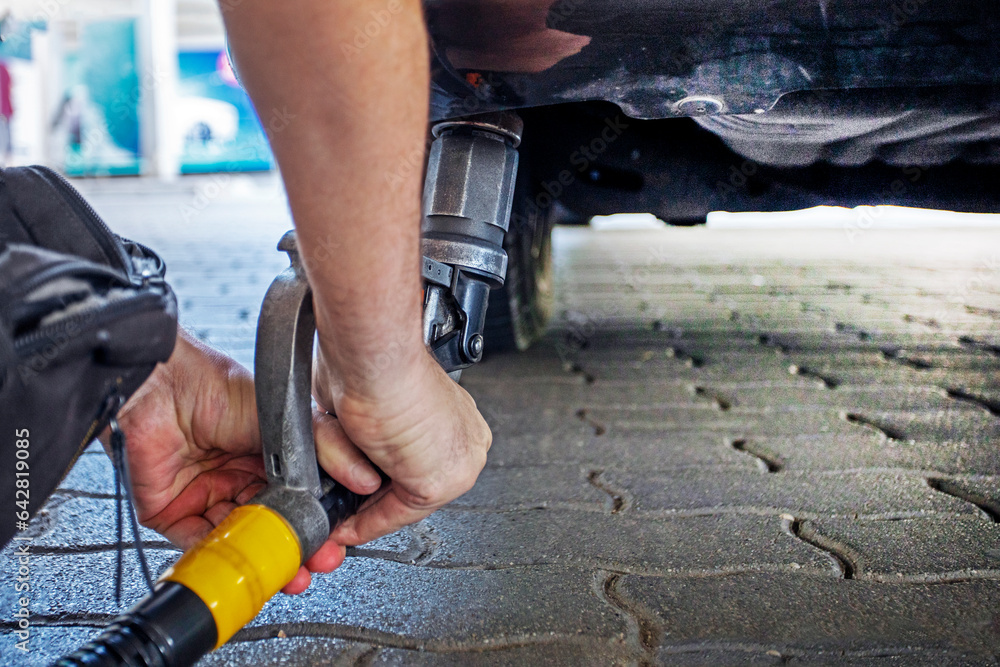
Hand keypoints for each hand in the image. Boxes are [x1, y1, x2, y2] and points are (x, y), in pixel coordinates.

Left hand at [107, 329, 346, 593]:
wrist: (163, 387)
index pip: (297, 500)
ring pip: (240, 540)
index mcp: (267, 454)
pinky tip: (244, 566)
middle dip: (294, 548)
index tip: (334, 540)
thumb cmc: (217, 388)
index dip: (316, 523)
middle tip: (315, 562)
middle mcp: (237, 475)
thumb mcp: (288, 419)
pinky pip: (199, 543)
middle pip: (271, 525)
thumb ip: (326, 449)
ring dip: (262, 560)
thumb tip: (364, 476)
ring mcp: (205, 493)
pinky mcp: (171, 510)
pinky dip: (221, 559)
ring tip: (286, 572)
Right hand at [312, 344, 491, 547]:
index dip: (381, 481)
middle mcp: (463, 436)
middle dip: (369, 501)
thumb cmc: (363, 359)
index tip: (358, 494)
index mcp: (451, 411)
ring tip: (334, 498)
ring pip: (398, 497)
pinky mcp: (439, 482)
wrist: (372, 355)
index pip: (416, 460)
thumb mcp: (360, 399)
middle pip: (410, 483)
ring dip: (357, 499)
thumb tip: (347, 452)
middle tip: (340, 515)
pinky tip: (344, 526)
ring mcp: (457, 460)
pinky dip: (366, 523)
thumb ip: (360, 432)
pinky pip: (397, 514)